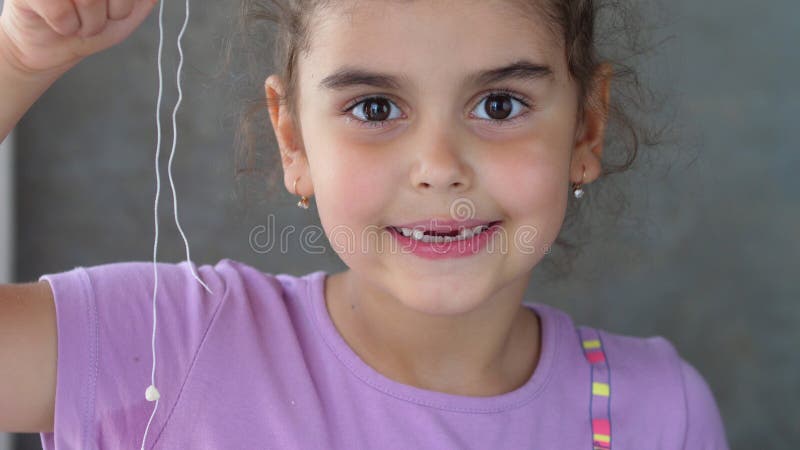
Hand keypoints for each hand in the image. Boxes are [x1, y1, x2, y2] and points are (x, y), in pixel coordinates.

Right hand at [0, 0, 157, 75]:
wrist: (50, 48)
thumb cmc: (87, 25)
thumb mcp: (128, 12)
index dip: (125, 4)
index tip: (116, 11)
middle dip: (116, 11)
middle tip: (101, 19)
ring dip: (91, 23)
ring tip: (81, 23)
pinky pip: (61, 11)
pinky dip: (67, 27)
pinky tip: (60, 24)